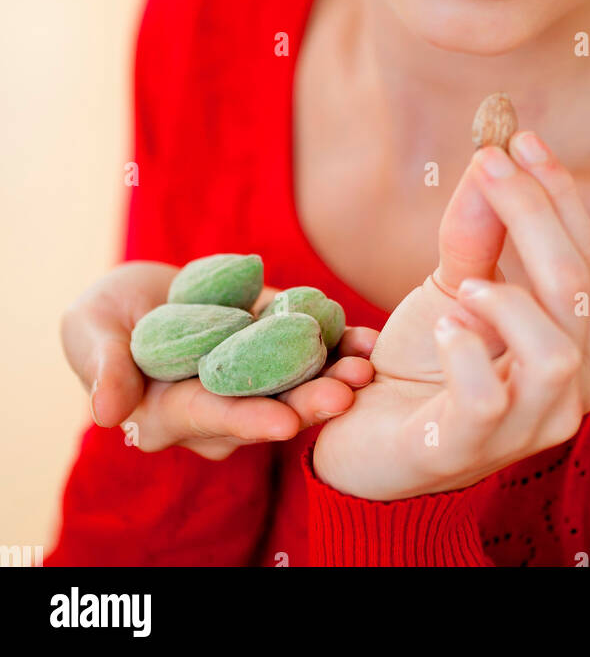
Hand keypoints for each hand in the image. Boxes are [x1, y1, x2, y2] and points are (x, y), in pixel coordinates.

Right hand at [60, 261, 377, 458]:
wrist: (136, 294)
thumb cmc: (103, 317)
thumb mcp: (91, 332)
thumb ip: (104, 368)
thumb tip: (107, 414)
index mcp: (169, 414)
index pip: (211, 419)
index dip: (246, 420)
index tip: (282, 424)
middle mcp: (217, 407)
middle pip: (265, 409)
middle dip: (307, 404)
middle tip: (346, 393)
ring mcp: (249, 379)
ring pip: (296, 385)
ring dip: (333, 376)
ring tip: (366, 364)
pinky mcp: (271, 347)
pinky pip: (308, 350)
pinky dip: (338, 343)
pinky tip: (369, 337)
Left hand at [312, 131, 589, 499]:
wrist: (368, 436)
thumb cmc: (428, 359)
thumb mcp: (455, 282)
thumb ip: (480, 230)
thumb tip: (492, 157)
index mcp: (582, 342)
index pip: (589, 258)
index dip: (557, 193)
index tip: (520, 138)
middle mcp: (573, 390)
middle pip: (575, 288)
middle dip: (534, 213)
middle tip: (489, 162)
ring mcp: (528, 429)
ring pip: (554, 353)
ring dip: (508, 299)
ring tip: (463, 281)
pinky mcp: (467, 450)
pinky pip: (486, 399)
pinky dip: (466, 352)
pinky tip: (444, 328)